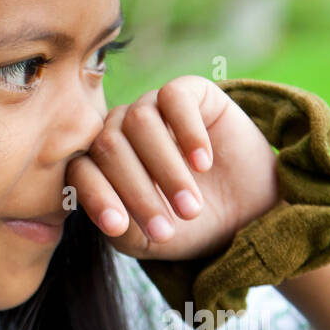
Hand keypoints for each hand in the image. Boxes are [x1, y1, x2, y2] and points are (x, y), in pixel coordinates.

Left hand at [65, 75, 279, 259]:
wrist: (247, 211)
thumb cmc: (187, 225)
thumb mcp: (149, 239)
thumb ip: (121, 228)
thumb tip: (109, 218)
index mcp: (100, 162)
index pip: (82, 170)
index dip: (98, 197)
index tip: (119, 227)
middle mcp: (119, 129)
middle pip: (110, 147)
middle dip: (138, 192)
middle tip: (167, 228)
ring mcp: (150, 106)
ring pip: (139, 122)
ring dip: (166, 170)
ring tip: (190, 207)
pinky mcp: (187, 90)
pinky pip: (174, 98)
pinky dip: (187, 132)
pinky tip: (204, 164)